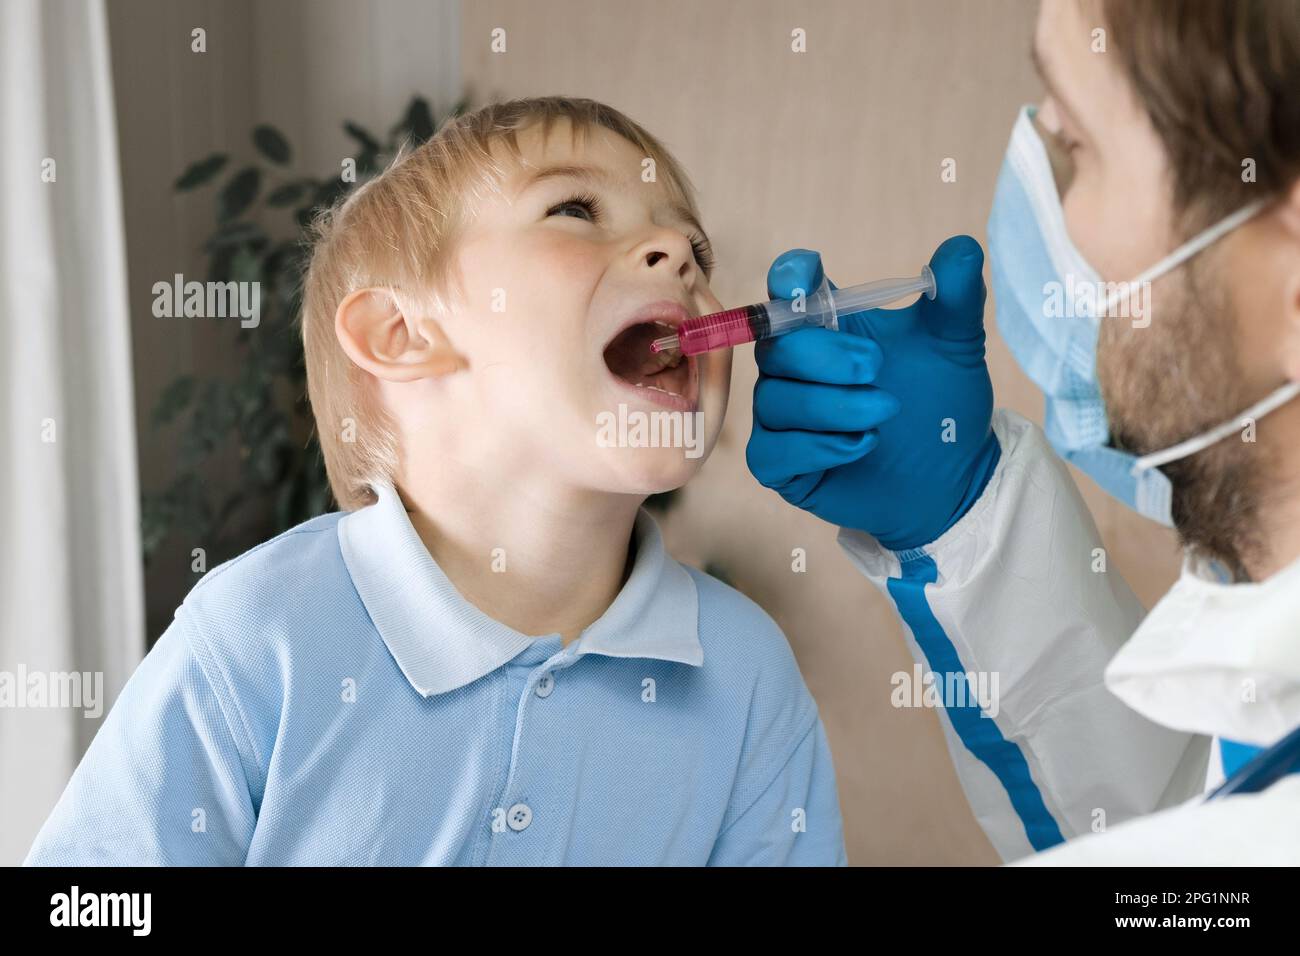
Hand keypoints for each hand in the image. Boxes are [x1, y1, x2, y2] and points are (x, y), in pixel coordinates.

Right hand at [745, 235, 998, 550]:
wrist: (954, 477)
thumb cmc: (943, 406)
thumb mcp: (955, 346)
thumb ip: (956, 296)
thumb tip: (962, 248)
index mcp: (827, 326)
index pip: (788, 287)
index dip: (787, 279)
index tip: (804, 284)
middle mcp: (793, 367)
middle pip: (775, 346)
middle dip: (825, 356)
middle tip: (877, 369)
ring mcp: (782, 416)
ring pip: (775, 400)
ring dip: (834, 406)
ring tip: (885, 414)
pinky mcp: (780, 465)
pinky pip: (772, 451)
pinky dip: (817, 447)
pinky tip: (862, 446)